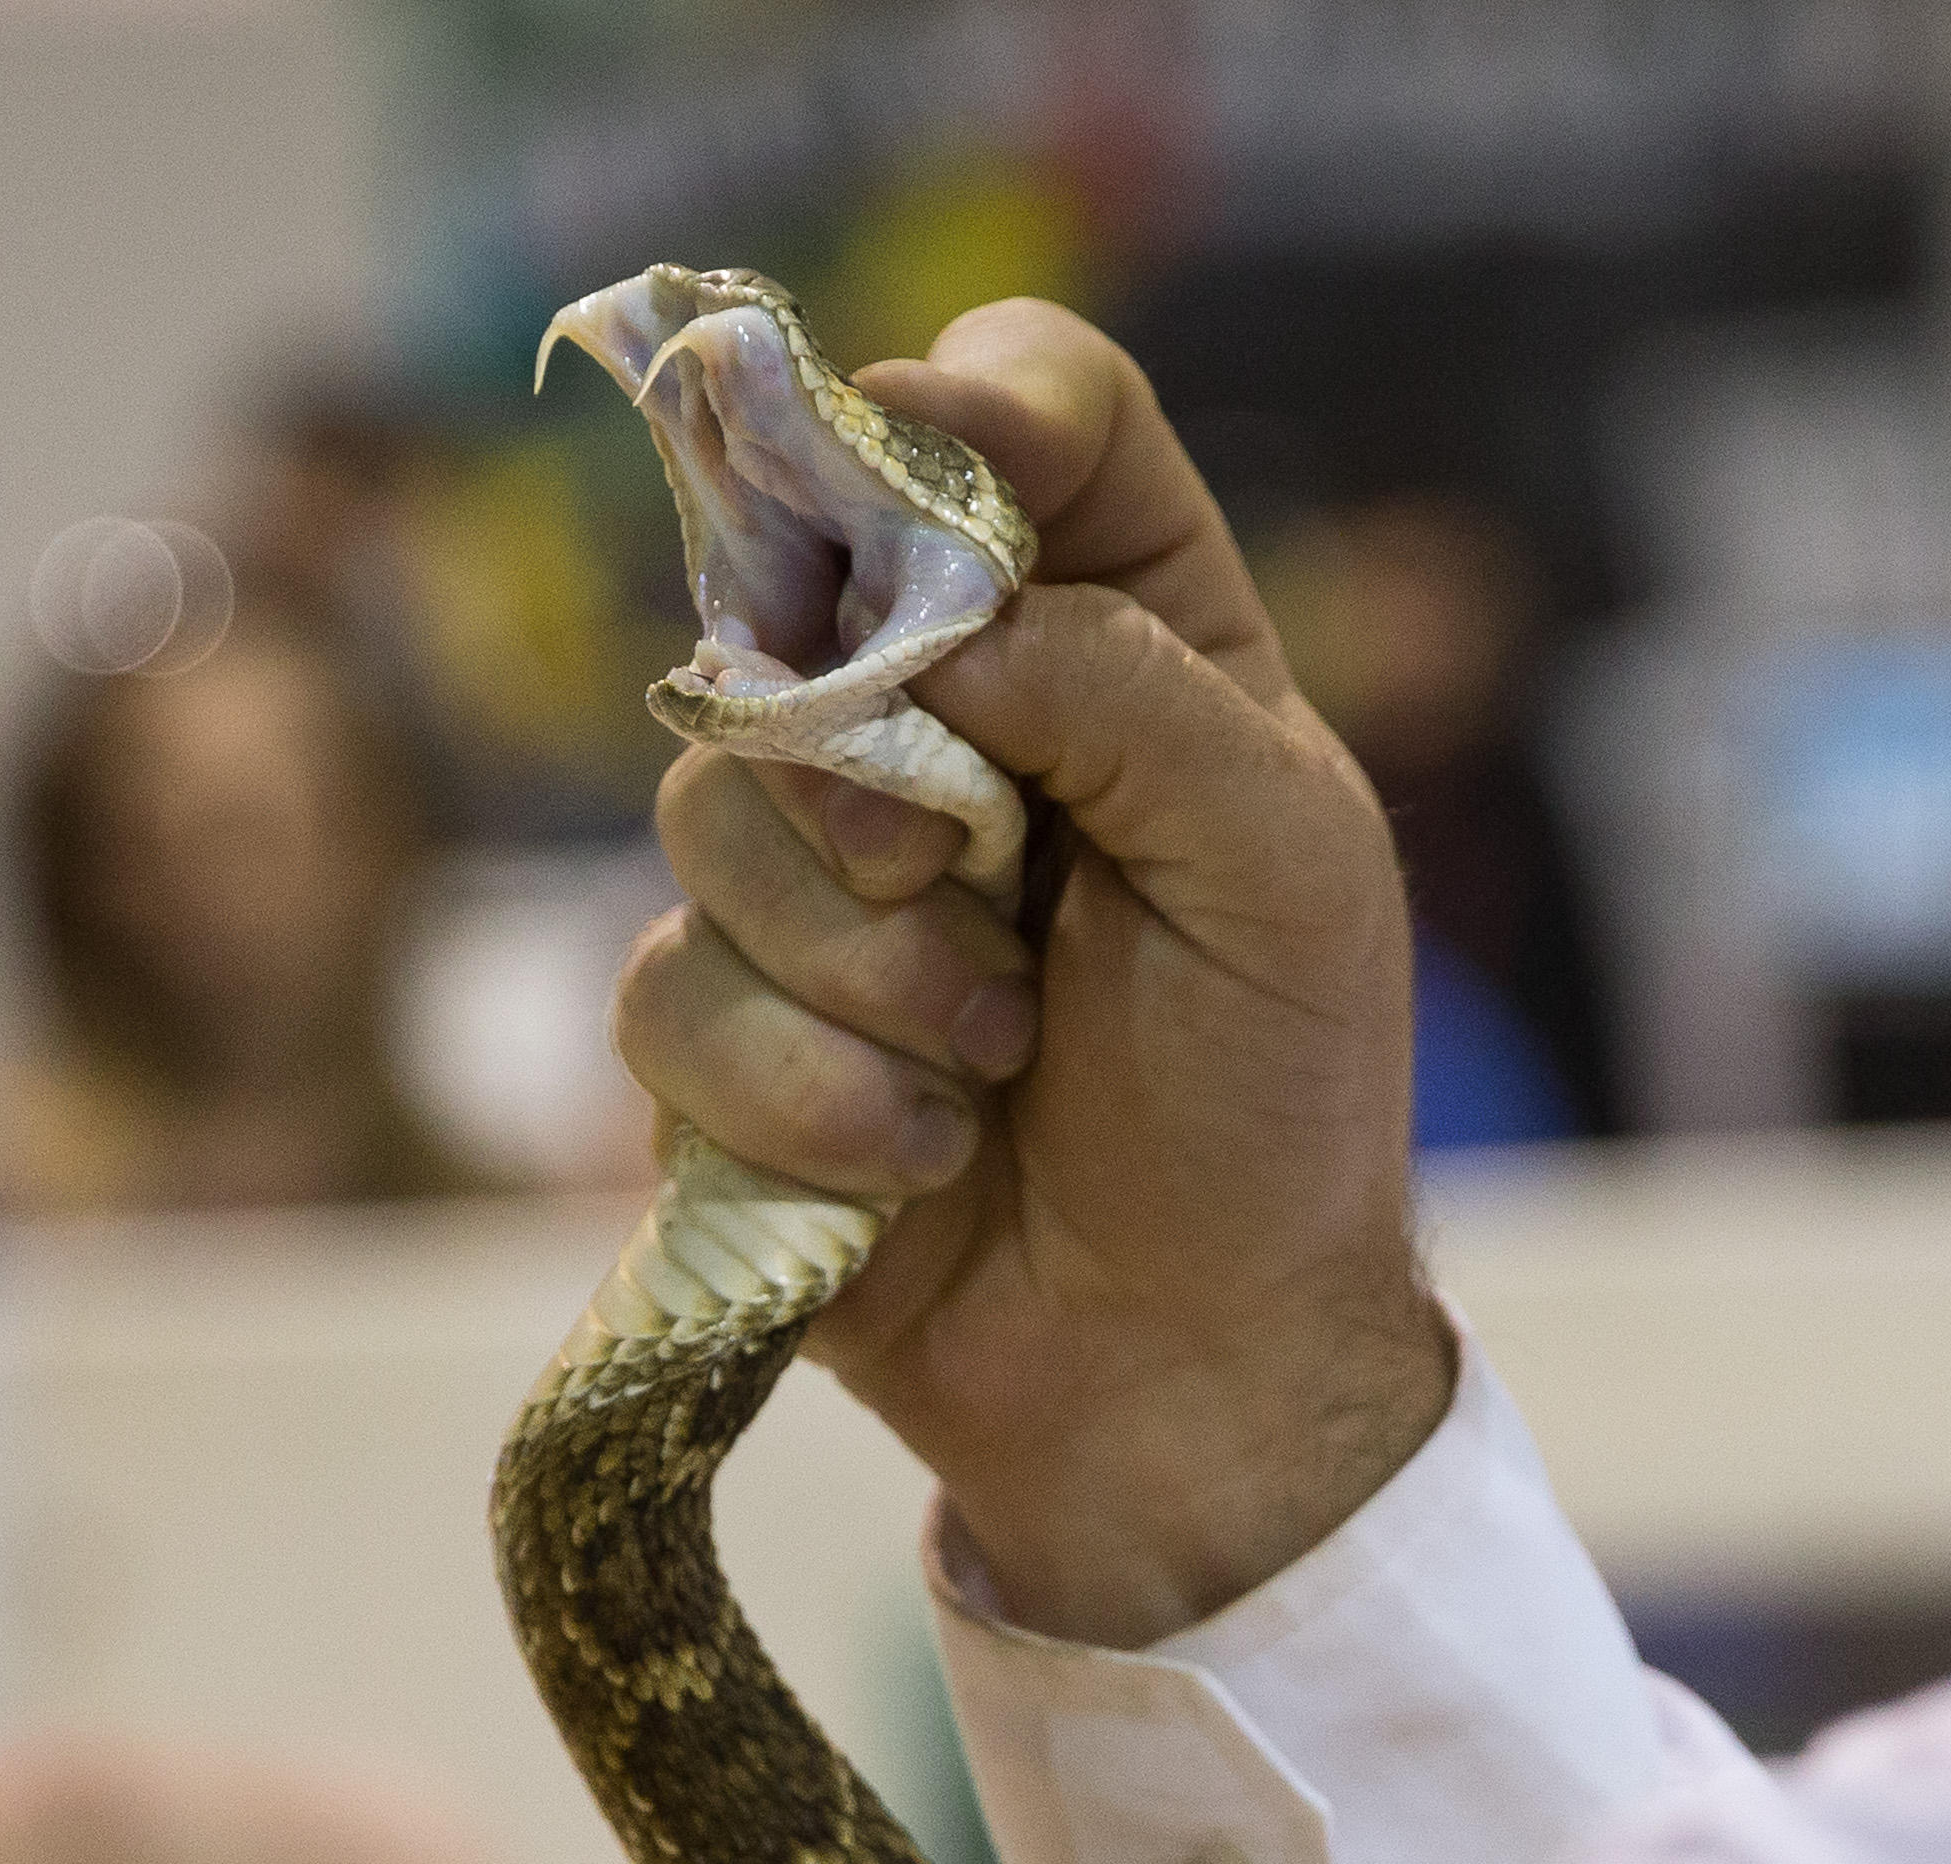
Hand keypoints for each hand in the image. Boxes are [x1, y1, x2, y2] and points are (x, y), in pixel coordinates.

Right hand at [614, 299, 1453, 1651]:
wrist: (1181, 1372)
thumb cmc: (1268, 1108)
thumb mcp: (1282, 871)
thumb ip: (1135, 692)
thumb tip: (937, 617)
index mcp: (1124, 637)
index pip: (1029, 417)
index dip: (960, 403)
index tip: (920, 445)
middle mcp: (951, 723)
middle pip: (801, 599)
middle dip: (877, 759)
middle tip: (973, 874)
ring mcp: (816, 874)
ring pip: (713, 809)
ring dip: (865, 966)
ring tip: (993, 1062)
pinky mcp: (723, 1027)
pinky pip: (669, 992)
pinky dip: (804, 1091)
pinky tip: (914, 1158)